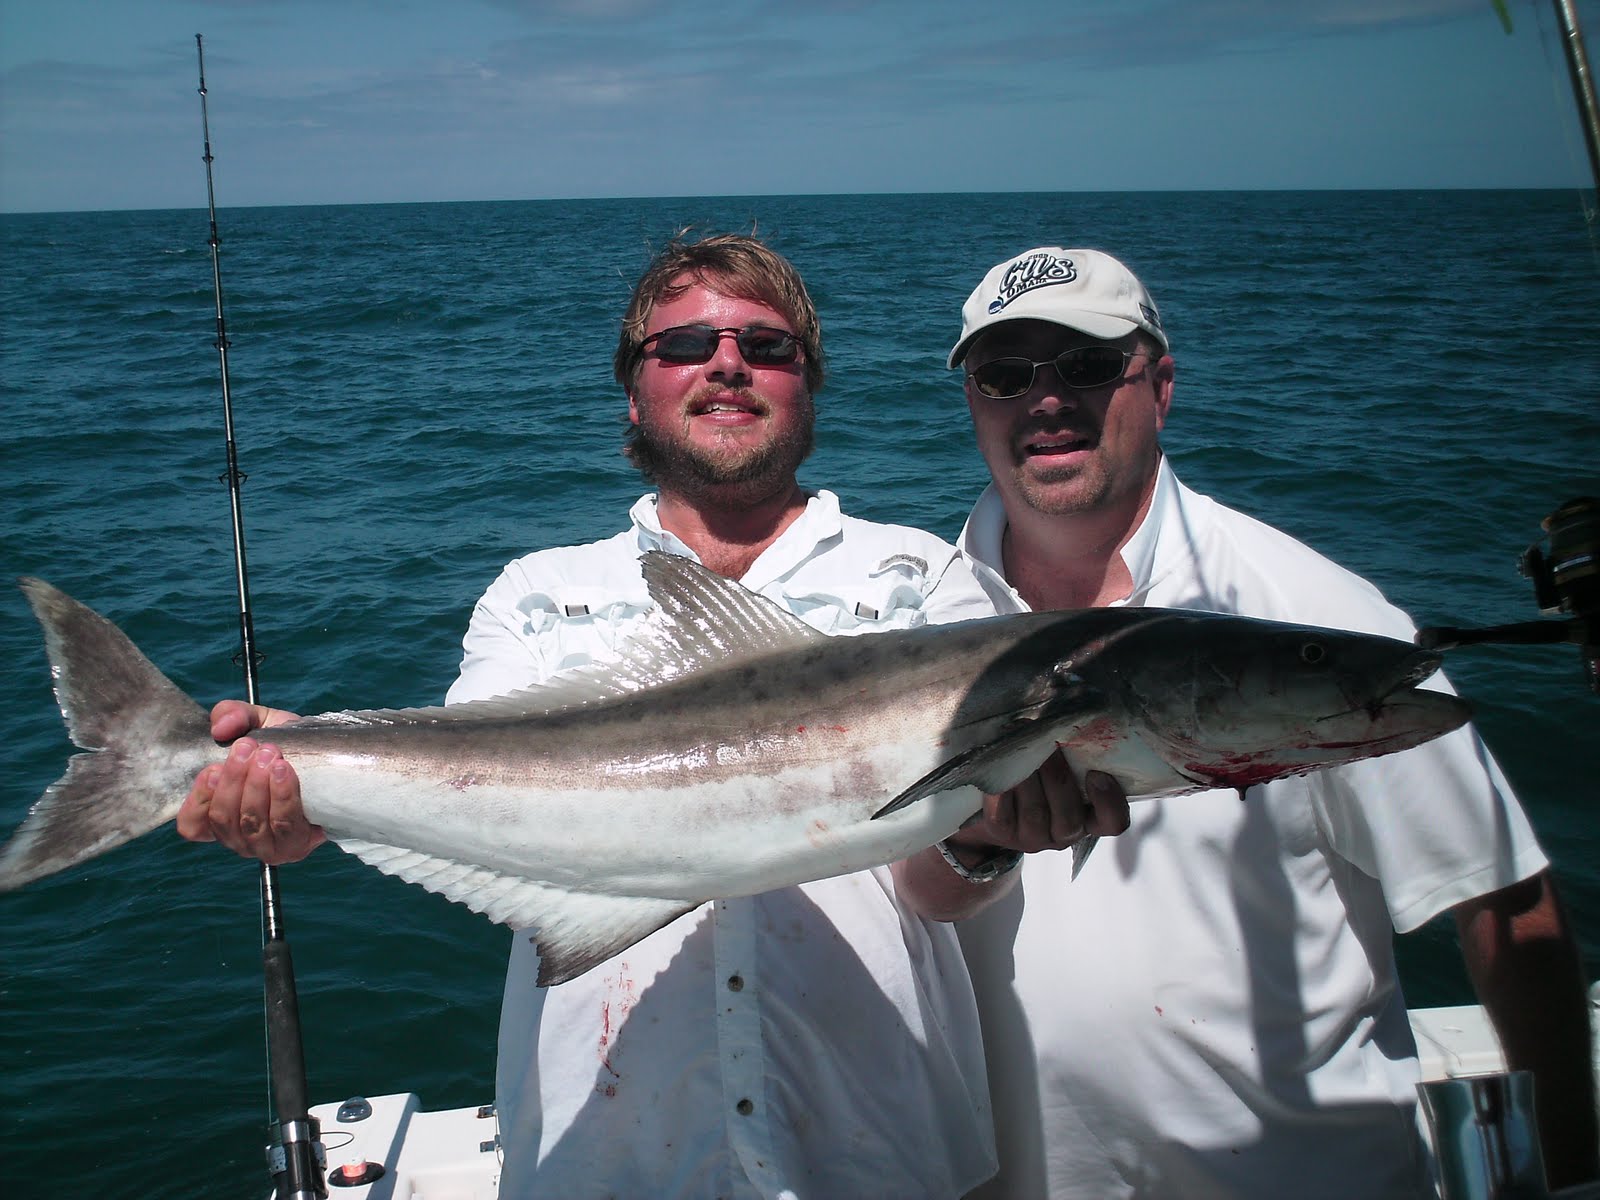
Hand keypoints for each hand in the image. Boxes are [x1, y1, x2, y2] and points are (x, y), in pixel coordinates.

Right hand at [175, 700, 324, 864]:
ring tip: (270, 755)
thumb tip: (221, 727)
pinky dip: (281, 796)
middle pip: (224, 818)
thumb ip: (232, 715)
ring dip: (257, 786)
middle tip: (249, 747)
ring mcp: (266, 846)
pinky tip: (283, 772)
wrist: (330, 757)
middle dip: (235, 779)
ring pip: (252, 823)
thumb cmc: (285, 745)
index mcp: (220, 815)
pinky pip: (284, 825)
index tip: (213, 768)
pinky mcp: (296, 845)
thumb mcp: (257, 722)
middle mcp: (238, 837)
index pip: (192, 824)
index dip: (199, 799)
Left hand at [950, 750, 1129, 856]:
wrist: (996, 801)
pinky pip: (1003, 810)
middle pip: (1069, 815)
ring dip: (1030, 776)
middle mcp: (1065, 833)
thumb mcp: (1067, 765)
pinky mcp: (1002, 832)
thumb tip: (1075, 710)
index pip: (1113, 821)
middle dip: (1058, 777)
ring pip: (1035, 811)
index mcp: (1090, 817)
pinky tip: (1001, 763)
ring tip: (1024, 747)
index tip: (1098, 773)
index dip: (1109, 802)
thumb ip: (1077, 752)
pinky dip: (1004, 784)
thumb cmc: (1042, 772)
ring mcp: (1033, 837)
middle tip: (1051, 745)